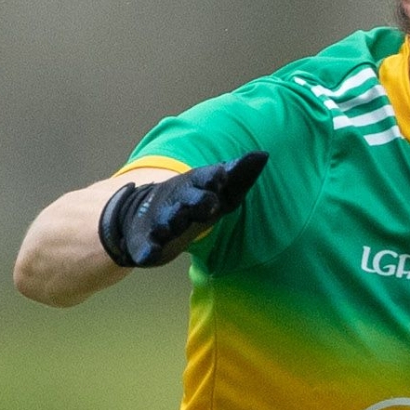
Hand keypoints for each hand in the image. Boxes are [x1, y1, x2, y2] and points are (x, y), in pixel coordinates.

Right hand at [98, 151, 268, 267]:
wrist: (146, 212)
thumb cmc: (194, 200)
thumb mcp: (218, 188)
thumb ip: (239, 173)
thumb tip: (264, 154)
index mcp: (195, 187)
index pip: (205, 179)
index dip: (214, 178)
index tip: (222, 176)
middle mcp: (176, 202)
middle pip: (188, 201)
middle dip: (198, 201)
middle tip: (211, 204)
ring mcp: (160, 221)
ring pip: (165, 222)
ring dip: (169, 224)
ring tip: (170, 227)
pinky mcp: (145, 241)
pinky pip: (145, 246)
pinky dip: (146, 250)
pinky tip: (148, 255)